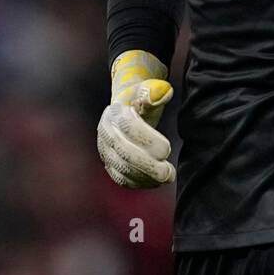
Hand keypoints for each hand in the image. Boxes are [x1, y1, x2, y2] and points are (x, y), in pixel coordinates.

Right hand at [97, 50, 175, 187]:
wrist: (127, 109)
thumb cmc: (141, 100)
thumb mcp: (148, 91)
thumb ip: (155, 91)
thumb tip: (163, 91)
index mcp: (114, 113)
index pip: (128, 127)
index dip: (147, 140)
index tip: (167, 149)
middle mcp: (105, 132)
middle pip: (123, 152)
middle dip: (148, 165)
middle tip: (169, 173)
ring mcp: (105, 150)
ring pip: (122, 169)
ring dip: (145, 177)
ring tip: (166, 177)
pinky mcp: (109, 164)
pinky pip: (121, 178)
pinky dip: (139, 183)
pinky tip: (155, 182)